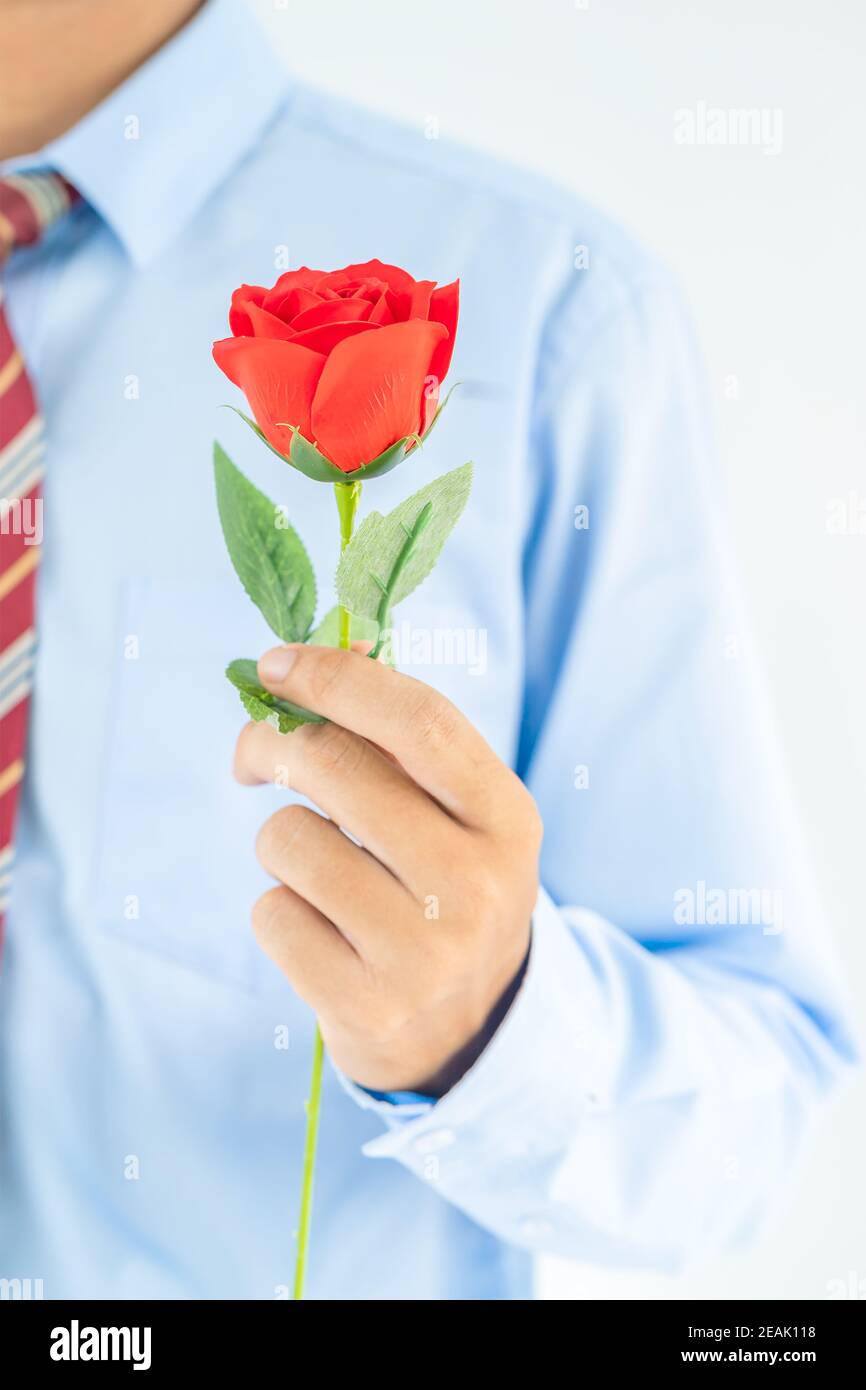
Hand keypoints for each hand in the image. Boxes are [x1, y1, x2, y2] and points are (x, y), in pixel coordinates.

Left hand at [233, 643, 541, 1094]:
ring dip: (282, 843)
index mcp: (508, 818)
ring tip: (320, 872)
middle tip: (253, 753)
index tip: (276, 663)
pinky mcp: (365, 1006)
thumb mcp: (456, 815)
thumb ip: (397, 739)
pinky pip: (270, 914)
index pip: (418, 721)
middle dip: (274, 744)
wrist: (470, 1028)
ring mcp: (423, 954)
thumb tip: (312, 657)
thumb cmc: (445, 889)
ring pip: (288, 840)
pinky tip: (321, 932)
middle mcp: (476, 885)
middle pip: (336, 768)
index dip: (337, 679)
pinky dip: (278, 911)